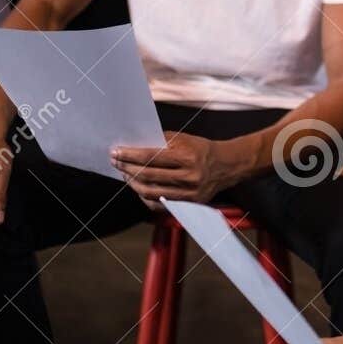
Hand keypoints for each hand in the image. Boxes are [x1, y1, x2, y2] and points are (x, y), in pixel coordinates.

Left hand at [111, 131, 242, 204]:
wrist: (227, 165)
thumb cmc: (202, 149)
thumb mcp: (184, 139)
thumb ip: (160, 142)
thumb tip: (133, 146)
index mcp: (187, 157)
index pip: (151, 157)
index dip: (130, 155)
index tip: (116, 152)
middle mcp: (189, 177)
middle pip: (148, 176)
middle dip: (127, 168)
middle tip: (116, 162)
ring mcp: (189, 194)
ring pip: (151, 192)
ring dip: (133, 183)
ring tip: (125, 174)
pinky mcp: (189, 204)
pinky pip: (160, 204)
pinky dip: (145, 197)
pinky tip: (138, 188)